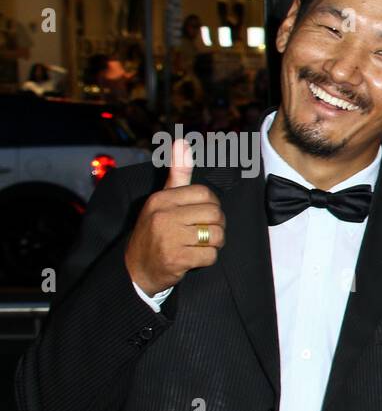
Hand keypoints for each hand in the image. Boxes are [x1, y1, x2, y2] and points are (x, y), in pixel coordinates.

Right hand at [124, 139, 225, 295]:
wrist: (136, 269)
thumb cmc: (156, 231)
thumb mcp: (162, 200)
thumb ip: (177, 173)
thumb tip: (182, 141)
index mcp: (161, 199)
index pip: (205, 194)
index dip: (211, 206)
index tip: (201, 216)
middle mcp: (163, 215)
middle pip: (215, 214)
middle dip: (217, 226)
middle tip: (205, 233)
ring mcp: (169, 238)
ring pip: (216, 235)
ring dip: (214, 244)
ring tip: (199, 245)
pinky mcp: (176, 259)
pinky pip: (211, 256)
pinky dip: (207, 259)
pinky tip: (193, 258)